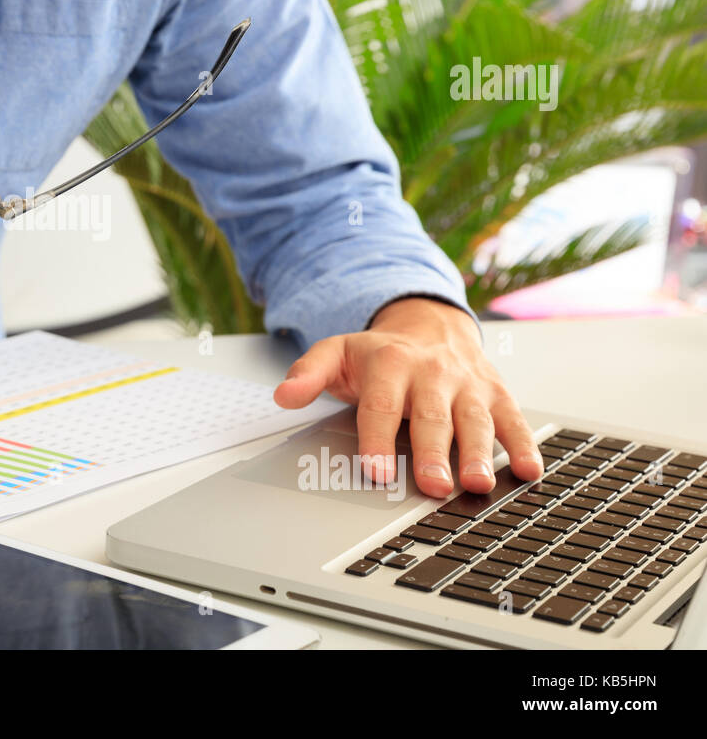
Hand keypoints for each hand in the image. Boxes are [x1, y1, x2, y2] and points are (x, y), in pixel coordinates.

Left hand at [273, 297, 543, 497]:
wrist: (430, 325)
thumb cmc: (380, 353)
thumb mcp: (337, 352)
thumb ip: (308, 373)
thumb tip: (284, 395)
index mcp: (390, 363)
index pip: (381, 405)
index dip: (377, 439)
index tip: (374, 471)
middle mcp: (433, 373)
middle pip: (432, 418)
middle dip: (433, 453)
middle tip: (433, 486)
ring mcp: (468, 384)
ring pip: (476, 421)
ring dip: (479, 453)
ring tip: (477, 483)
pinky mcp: (496, 393)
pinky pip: (513, 419)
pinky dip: (524, 444)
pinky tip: (528, 470)